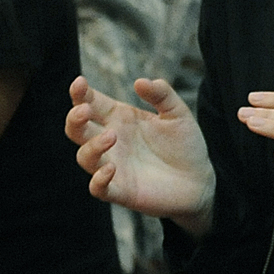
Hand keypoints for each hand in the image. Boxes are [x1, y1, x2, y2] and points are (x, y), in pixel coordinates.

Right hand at [64, 76, 215, 234]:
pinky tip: (111, 168)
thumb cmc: (184, 145)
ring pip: (84, 156)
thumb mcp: (177, 113)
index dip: (80, 93)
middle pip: (77, 129)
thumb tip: (139, 82)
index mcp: (119, 118)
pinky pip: (98, 188)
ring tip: (112, 136)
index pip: (90, 103)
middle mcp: (111, 142)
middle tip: (84, 110)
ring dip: (92, 145)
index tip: (80, 83)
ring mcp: (113, 166)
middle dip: (74, 118)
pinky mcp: (121, 191)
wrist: (199, 181)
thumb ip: (161, 94)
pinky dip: (99, 179)